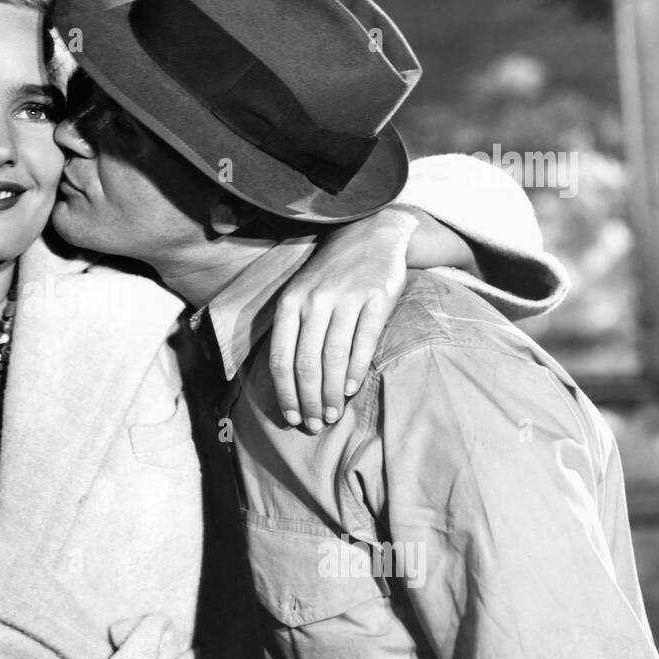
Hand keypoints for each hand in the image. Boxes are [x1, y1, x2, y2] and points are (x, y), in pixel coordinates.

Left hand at [268, 208, 416, 431]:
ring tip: (333, 415)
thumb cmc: (331, 276)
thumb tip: (287, 382)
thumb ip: (293, 330)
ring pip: (333, 357)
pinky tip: (353, 389)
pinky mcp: (377, 297)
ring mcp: (346, 298)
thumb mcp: (301, 294)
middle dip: (309, 400)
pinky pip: (364, 340)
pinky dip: (356, 369)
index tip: (292, 417)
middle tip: (315, 425)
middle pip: (306, 363)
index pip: (281, 357)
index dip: (285, 392)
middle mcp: (315, 300)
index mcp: (290, 303)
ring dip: (332, 392)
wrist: (372, 234)